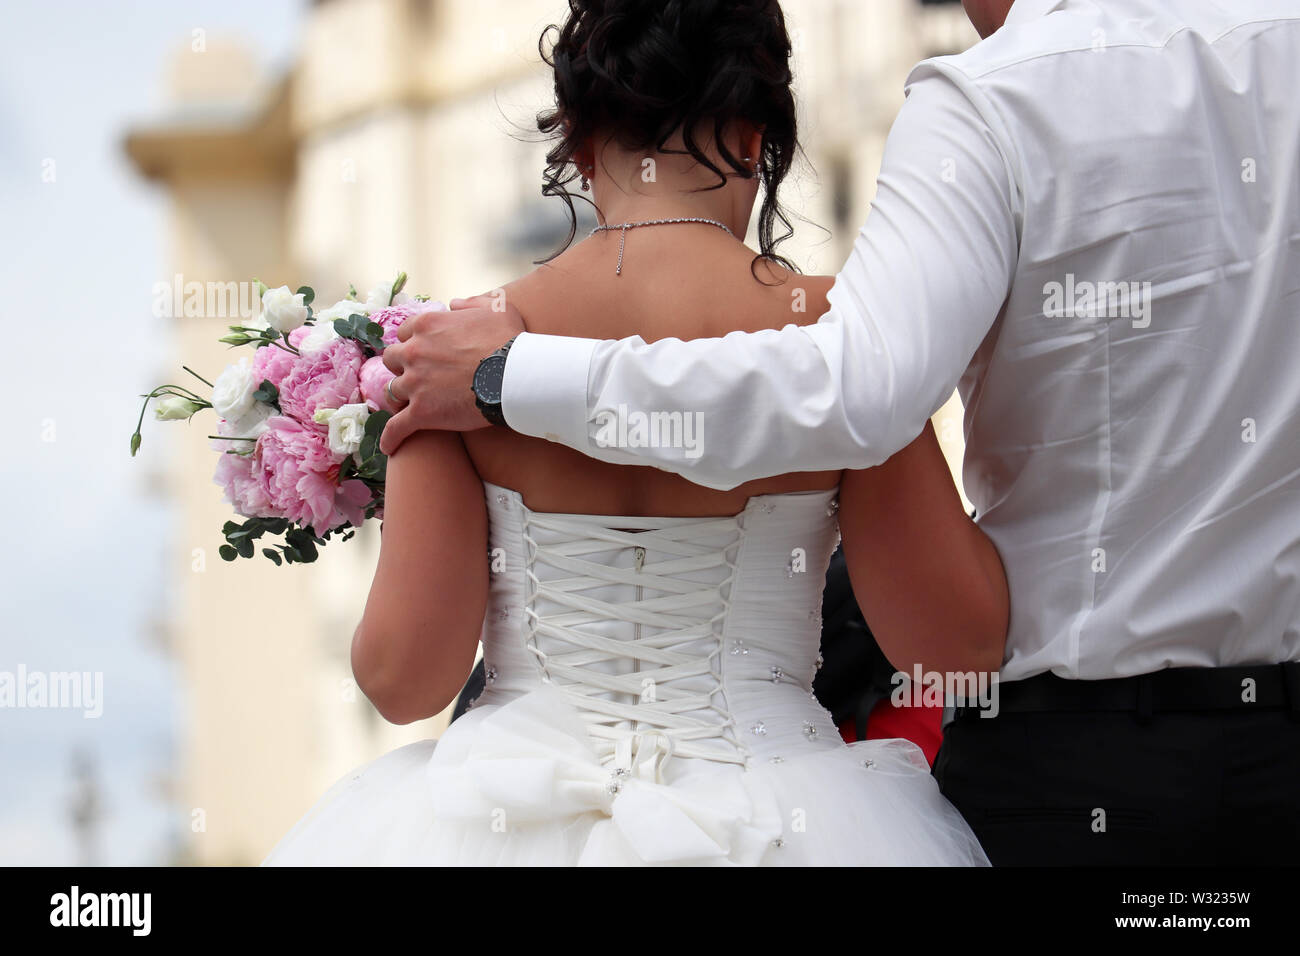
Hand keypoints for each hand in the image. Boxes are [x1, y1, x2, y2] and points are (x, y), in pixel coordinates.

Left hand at [378, 294, 524, 453]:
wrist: (514, 375)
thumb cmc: (509, 341)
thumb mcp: (496, 308)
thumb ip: (471, 303)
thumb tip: (454, 303)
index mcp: (427, 326)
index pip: (404, 333)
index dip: (413, 343)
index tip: (422, 352)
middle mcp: (414, 352)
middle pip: (392, 360)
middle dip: (401, 367)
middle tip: (416, 376)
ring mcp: (415, 383)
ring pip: (393, 392)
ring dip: (400, 398)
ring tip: (407, 407)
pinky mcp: (421, 412)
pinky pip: (396, 427)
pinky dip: (391, 437)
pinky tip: (389, 447)